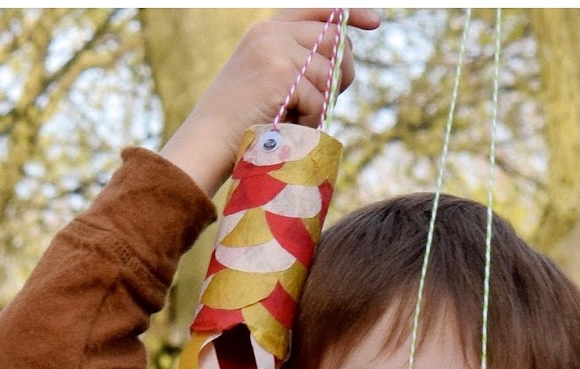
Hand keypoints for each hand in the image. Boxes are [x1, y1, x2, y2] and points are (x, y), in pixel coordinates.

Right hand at [159, 9, 381, 196]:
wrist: (205, 144)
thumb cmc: (236, 124)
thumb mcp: (264, 81)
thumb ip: (296, 62)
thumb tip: (343, 56)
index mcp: (265, 31)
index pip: (318, 10)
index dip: (349, 13)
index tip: (374, 22)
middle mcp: (270, 33)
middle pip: (334, 40)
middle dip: (342, 71)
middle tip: (333, 98)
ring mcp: (275, 52)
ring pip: (330, 71)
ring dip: (324, 102)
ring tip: (301, 121)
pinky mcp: (280, 76)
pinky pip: (318, 98)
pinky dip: (312, 121)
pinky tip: (293, 129)